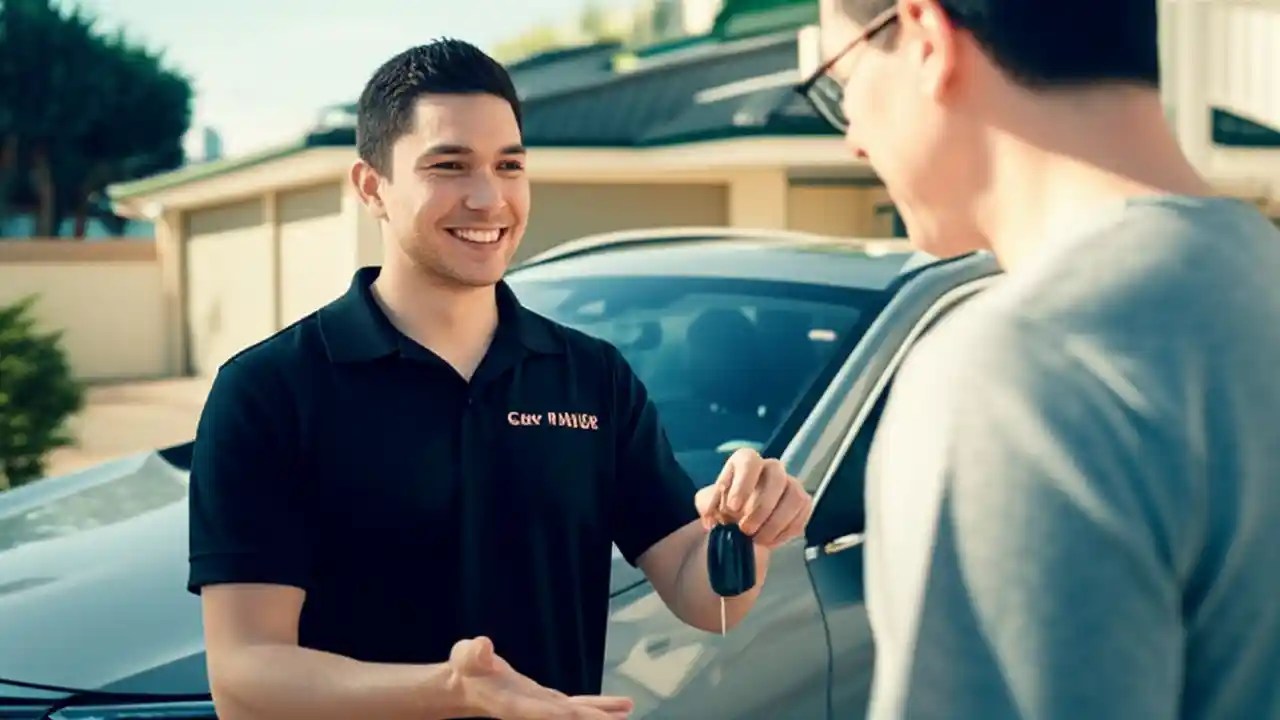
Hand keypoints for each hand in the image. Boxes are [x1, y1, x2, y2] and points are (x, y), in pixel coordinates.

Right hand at [449, 636, 632, 718]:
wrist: (465, 685)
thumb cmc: (465, 669)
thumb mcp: (465, 657)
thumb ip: (473, 655)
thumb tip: (482, 645)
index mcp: (516, 704)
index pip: (550, 711)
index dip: (574, 716)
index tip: (601, 719)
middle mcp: (533, 710)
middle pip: (569, 717)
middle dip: (595, 718)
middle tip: (622, 718)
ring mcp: (543, 707)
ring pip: (577, 713)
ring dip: (602, 713)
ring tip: (628, 710)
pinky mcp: (548, 702)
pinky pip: (577, 706)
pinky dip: (596, 707)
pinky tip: (617, 708)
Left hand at [694, 448, 811, 548]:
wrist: (740, 525)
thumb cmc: (724, 509)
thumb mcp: (708, 505)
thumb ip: (708, 505)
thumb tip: (712, 518)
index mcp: (746, 461)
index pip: (750, 461)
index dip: (743, 484)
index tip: (733, 508)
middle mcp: (771, 468)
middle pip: (777, 477)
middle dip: (762, 507)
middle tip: (745, 530)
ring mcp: (791, 484)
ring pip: (795, 497)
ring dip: (776, 522)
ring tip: (758, 539)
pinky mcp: (803, 504)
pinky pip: (802, 515)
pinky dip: (786, 532)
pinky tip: (770, 540)